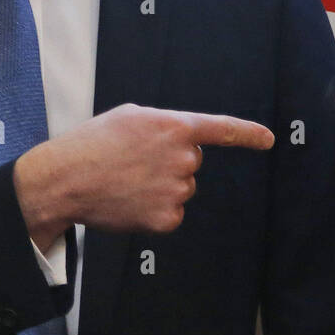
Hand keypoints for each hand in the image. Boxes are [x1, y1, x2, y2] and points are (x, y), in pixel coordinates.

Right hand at [14, 104, 273, 245]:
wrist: (65, 180)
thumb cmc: (93, 143)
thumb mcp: (131, 116)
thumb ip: (164, 124)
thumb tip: (182, 140)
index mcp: (175, 126)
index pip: (222, 129)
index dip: (248, 134)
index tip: (269, 139)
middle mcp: (183, 157)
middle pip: (191, 162)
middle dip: (170, 162)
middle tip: (134, 162)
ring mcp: (177, 189)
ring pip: (181, 188)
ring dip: (161, 186)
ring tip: (126, 181)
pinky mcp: (167, 218)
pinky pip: (172, 213)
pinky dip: (155, 211)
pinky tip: (130, 202)